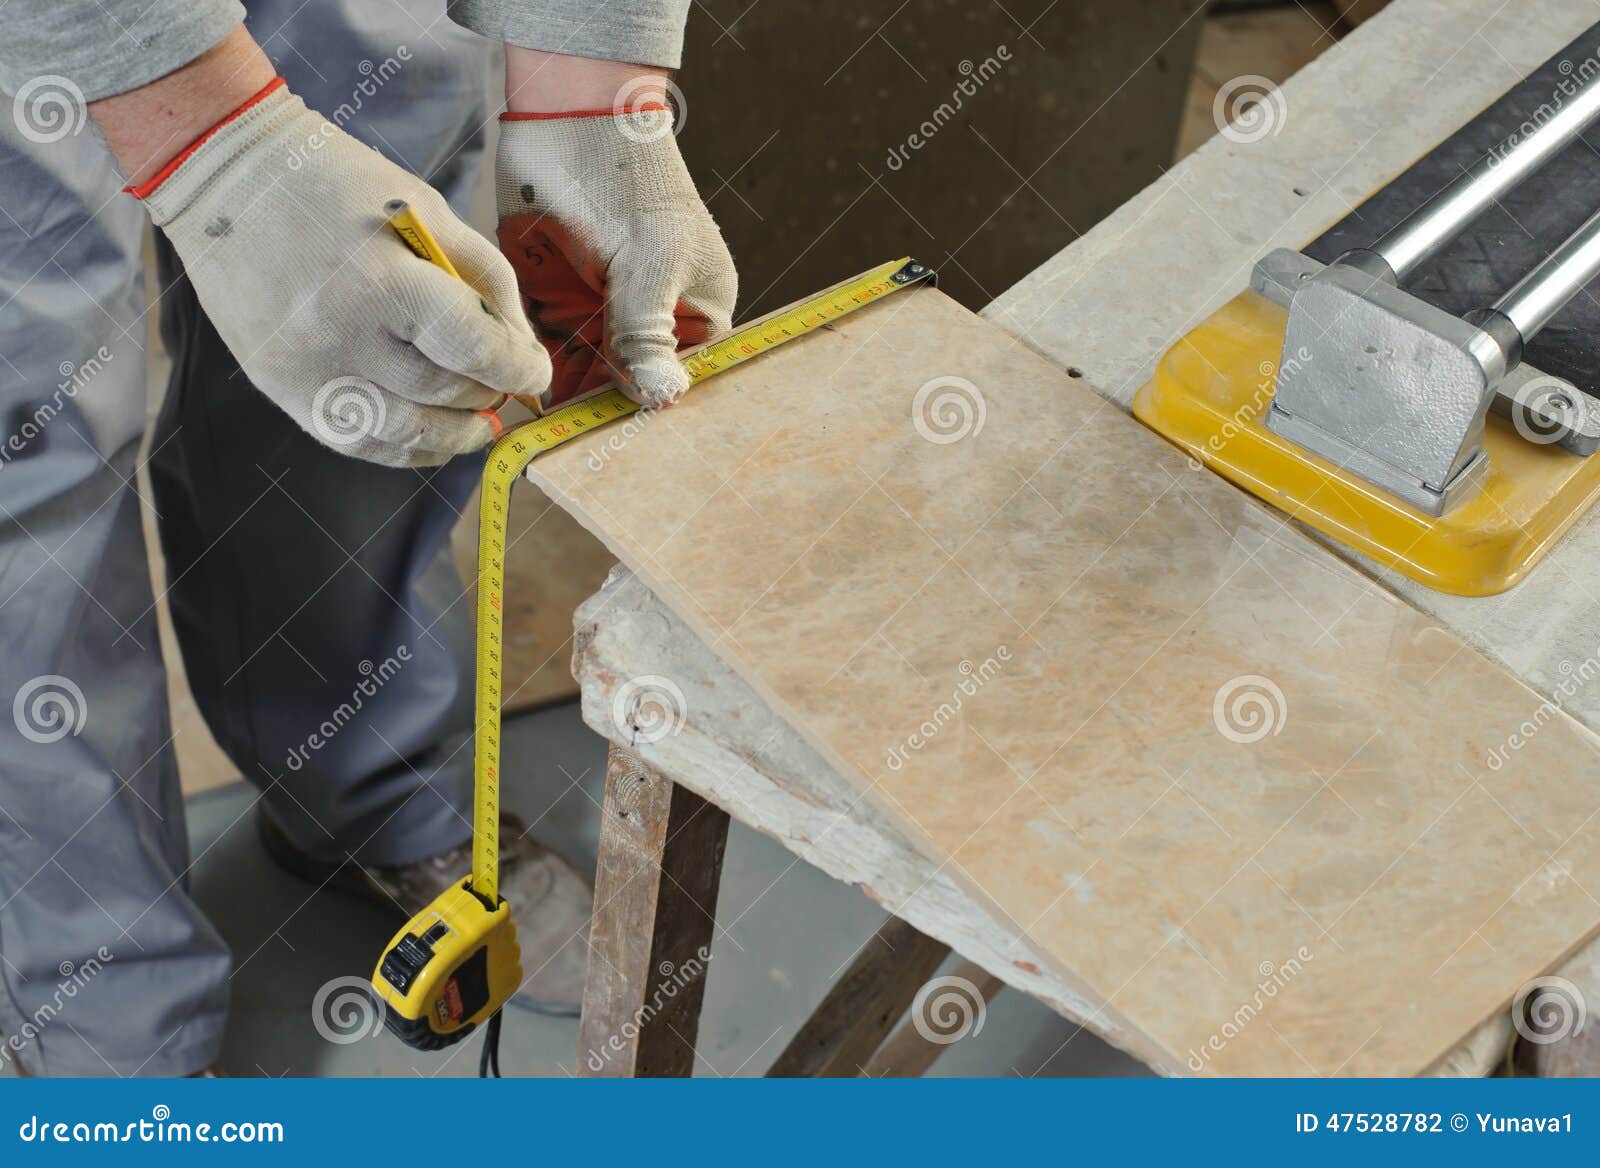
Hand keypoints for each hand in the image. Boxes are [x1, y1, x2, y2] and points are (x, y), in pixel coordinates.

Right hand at [96, 33, 549, 466]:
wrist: (225, 177)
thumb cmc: (341, 186)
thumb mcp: (429, 210)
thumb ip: (485, 281)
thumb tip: (522, 353)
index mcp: (384, 276)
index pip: (474, 348)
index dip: (519, 369)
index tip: (535, 371)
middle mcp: (342, 331)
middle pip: (444, 393)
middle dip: (489, 392)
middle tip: (504, 383)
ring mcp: (307, 367)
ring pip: (406, 432)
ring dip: (456, 435)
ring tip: (479, 421)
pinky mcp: (281, 386)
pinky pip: (359, 441)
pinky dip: (406, 447)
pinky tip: (431, 434)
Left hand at [495, 52, 736, 408]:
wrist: (566, 118)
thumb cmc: (630, 180)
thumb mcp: (652, 259)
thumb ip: (649, 331)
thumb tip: (666, 398)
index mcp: (698, 309)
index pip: (681, 377)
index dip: (655, 408)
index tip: (627, 443)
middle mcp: (648, 320)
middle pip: (629, 384)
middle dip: (604, 410)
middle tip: (575, 447)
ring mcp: (599, 311)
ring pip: (584, 373)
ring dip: (562, 396)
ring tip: (544, 435)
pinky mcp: (552, 300)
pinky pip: (544, 349)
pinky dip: (532, 368)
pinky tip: (518, 392)